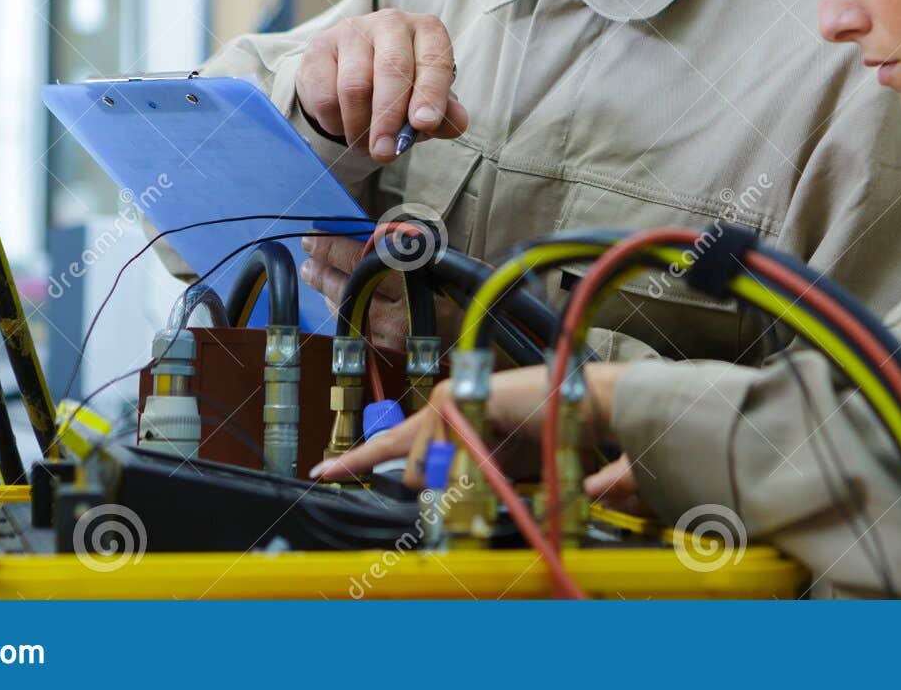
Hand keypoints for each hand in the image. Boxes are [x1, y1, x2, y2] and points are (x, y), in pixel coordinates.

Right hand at [295, 10, 467, 161]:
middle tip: (385, 152)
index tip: (424, 124)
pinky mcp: (319, 47)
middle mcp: (391, 22)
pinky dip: (335, 122)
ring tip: (366, 147)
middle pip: (391, 69)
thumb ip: (445, 114)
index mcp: (427, 31)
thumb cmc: (401, 89)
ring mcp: (352, 31)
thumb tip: (454, 123)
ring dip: (360, 127)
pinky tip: (344, 126)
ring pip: (355, 86)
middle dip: (389, 118)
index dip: (430, 93)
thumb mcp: (428, 101)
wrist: (351, 76)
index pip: (433, 60)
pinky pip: (325, 94)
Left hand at [300, 233, 461, 352]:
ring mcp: (391, 337)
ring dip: (326, 291)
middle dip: (321, 270)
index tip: (312, 238)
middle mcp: (398, 312)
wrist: (485, 336)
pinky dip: (343, 313)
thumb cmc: (466, 291)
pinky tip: (334, 301)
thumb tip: (374, 236)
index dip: (331, 248)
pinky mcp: (390, 354)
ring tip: (314, 275)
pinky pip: (356, 329)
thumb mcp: (441, 260)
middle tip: (307, 259)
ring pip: (347, 310)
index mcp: (412, 280)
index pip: (360, 259)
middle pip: (347, 286)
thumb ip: (407, 248)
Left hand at [310, 362, 630, 487]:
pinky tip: (497, 449)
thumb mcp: (494, 471)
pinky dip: (472, 469)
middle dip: (431, 484)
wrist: (580, 410)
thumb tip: (439, 504)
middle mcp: (438, 405)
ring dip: (459, 482)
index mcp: (445, 422)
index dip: (356, 459)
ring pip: (425, 469)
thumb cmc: (544, 438)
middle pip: (406, 465)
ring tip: (499, 461)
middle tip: (469, 477)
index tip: (321, 470)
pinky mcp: (457, 397)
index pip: (391, 445)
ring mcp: (446, 398)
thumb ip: (462, 481)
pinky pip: (444, 455)